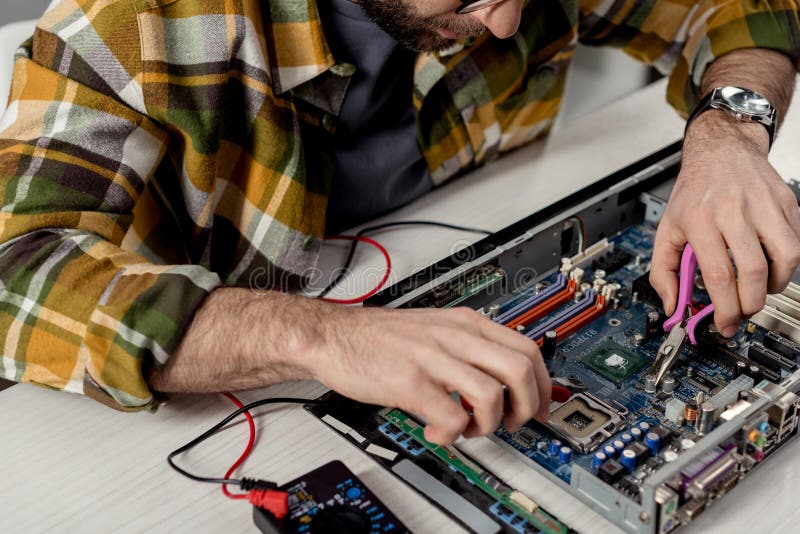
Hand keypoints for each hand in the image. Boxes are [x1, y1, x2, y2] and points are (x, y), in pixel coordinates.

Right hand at [308, 304, 550, 444]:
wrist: (333, 336)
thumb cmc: (381, 337)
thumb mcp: (436, 328)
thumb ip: (469, 347)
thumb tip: (503, 378)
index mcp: (465, 323)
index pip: (527, 349)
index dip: (544, 385)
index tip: (541, 406)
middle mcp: (454, 337)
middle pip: (520, 370)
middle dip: (526, 407)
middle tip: (511, 423)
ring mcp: (433, 358)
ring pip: (491, 396)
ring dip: (487, 425)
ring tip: (467, 428)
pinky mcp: (410, 383)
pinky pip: (451, 418)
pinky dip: (451, 435)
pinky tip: (436, 430)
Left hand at [650, 111, 799, 335]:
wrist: (722, 151)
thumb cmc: (694, 192)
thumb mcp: (666, 229)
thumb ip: (662, 270)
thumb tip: (672, 305)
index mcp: (701, 221)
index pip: (719, 275)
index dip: (726, 307)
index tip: (725, 324)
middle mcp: (734, 211)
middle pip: (754, 271)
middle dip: (752, 303)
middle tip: (744, 311)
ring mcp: (765, 206)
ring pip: (786, 258)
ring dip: (776, 285)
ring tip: (760, 288)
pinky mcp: (787, 203)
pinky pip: (796, 242)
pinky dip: (787, 263)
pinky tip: (770, 265)